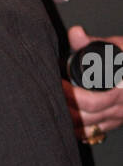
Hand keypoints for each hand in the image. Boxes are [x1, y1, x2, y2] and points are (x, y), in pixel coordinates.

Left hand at [63, 25, 122, 139]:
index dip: (72, 97)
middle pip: (87, 117)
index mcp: (121, 89)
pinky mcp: (114, 123)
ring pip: (88, 128)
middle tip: (50, 95)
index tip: (58, 85)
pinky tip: (65, 122)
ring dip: (68, 120)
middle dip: (65, 108)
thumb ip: (93, 43)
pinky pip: (93, 133)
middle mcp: (121, 107)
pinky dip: (77, 130)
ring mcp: (118, 118)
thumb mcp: (117, 47)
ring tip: (52, 106)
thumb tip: (75, 32)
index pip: (92, 101)